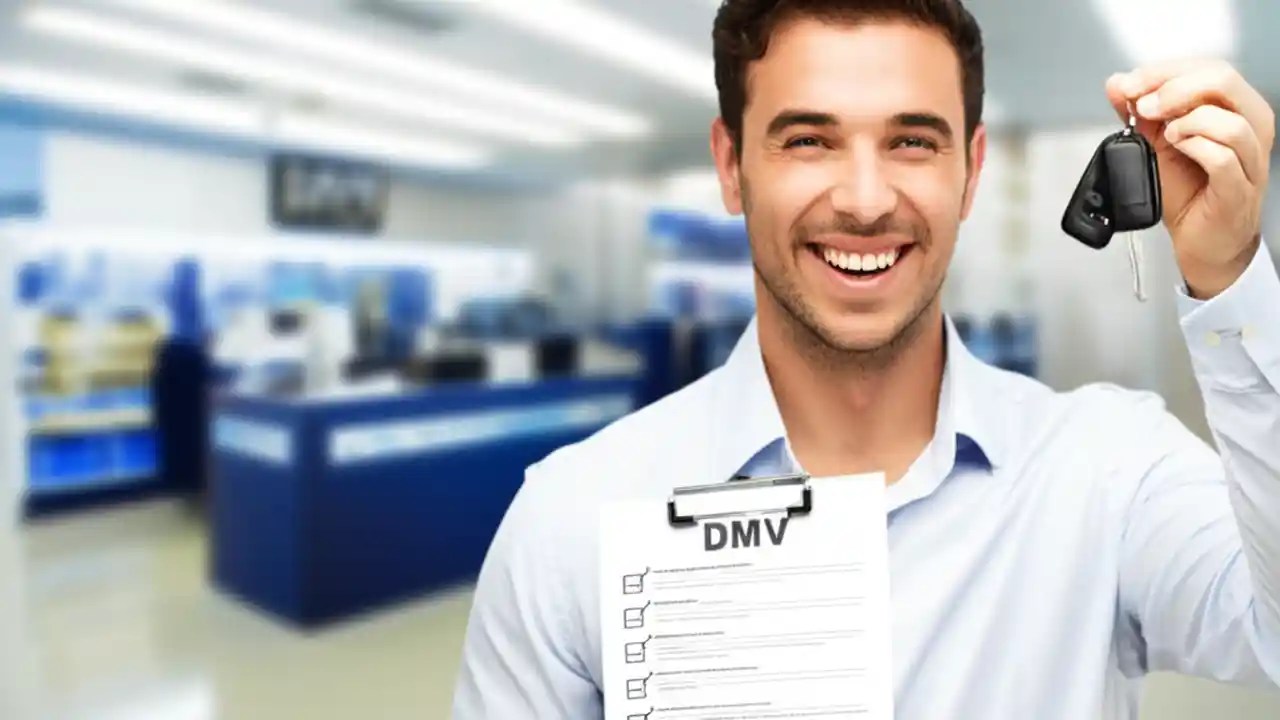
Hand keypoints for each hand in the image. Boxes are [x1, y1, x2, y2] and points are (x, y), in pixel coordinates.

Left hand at [1106, 60, 1275, 298]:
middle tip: (1145, 105)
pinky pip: (1225, 157)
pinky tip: (1178, 150)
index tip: (1131, 84)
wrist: (1203, 243)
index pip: (1209, 68)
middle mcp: (1250, 128)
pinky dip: (1196, 147)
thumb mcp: (1158, 145)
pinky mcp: (1239, 189)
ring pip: (1230, 120)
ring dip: (1187, 121)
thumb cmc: (1190, 194)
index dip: (1165, 70)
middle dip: (1174, 87)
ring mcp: (1250, 159)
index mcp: (1234, 109)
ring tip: (1165, 135)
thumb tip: (1117, 84)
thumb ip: (1141, 114)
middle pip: (1224, 81)